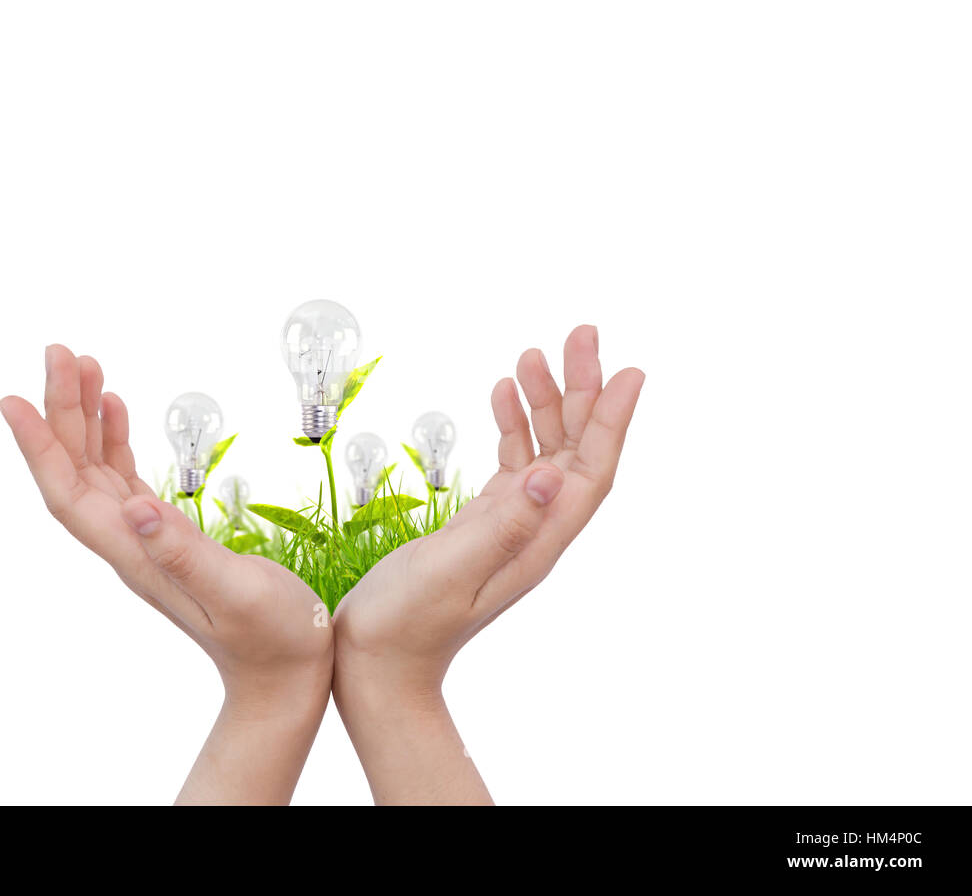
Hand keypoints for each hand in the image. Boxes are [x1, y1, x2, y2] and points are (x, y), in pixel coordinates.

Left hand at [0, 345, 331, 803]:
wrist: (287, 674)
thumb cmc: (273, 638)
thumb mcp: (237, 591)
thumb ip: (186, 551)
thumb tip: (135, 507)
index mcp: (135, 555)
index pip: (68, 494)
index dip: (38, 446)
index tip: (11, 398)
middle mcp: (130, 544)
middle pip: (76, 470)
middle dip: (60, 409)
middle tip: (59, 351)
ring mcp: (146, 539)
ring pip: (97, 468)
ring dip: (84, 417)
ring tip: (84, 364)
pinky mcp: (168, 536)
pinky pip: (125, 477)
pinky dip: (114, 438)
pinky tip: (116, 407)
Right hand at [331, 325, 643, 803]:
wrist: (376, 668)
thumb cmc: (404, 627)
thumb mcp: (449, 571)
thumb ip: (499, 525)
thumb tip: (551, 475)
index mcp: (536, 542)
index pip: (590, 472)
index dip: (611, 421)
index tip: (627, 370)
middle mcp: (532, 532)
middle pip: (574, 452)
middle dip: (581, 392)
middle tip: (581, 334)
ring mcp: (508, 528)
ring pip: (544, 453)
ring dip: (546, 402)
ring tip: (536, 354)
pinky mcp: (479, 526)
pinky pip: (510, 465)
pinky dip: (512, 426)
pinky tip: (501, 395)